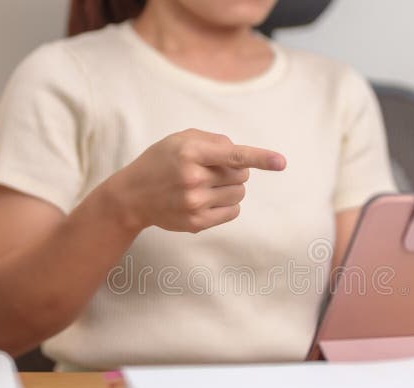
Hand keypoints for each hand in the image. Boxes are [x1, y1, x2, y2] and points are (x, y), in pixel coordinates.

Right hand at [107, 129, 285, 232]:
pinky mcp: (197, 222)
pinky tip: (208, 199)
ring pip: (239, 193)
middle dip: (235, 170)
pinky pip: (233, 211)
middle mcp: (193, 178)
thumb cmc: (160, 161)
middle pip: (241, 175)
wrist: (132, 196)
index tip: (281, 162)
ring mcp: (195, 203)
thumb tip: (240, 155)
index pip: (232, 155)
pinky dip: (227, 204)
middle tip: (212, 170)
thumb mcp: (180, 139)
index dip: (260, 158)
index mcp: (190, 152)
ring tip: (206, 185)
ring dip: (230, 187)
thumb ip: (213, 141)